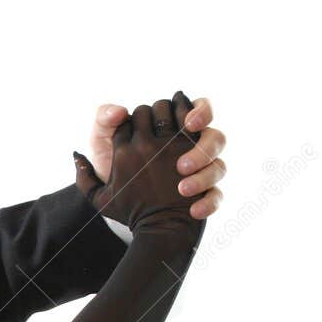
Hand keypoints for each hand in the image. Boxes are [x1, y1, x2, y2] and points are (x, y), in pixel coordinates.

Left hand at [86, 95, 225, 220]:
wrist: (114, 203)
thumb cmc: (109, 167)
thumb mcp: (101, 145)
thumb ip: (104, 121)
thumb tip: (120, 111)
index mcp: (169, 129)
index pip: (190, 111)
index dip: (193, 113)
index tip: (186, 123)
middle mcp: (188, 148)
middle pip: (214, 136)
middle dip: (204, 147)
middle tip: (182, 164)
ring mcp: (199, 172)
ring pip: (219, 165)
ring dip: (204, 178)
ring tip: (182, 188)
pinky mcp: (202, 196)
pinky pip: (216, 196)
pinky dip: (209, 203)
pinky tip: (194, 210)